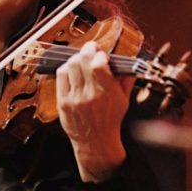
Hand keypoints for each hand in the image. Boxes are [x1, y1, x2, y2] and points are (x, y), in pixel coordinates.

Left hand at [56, 41, 132, 181]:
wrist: (95, 141)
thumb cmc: (111, 120)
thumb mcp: (124, 100)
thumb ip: (126, 79)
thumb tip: (130, 62)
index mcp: (107, 93)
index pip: (98, 65)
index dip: (99, 54)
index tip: (102, 55)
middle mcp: (89, 94)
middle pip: (82, 61)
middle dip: (88, 49)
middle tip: (92, 49)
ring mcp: (74, 98)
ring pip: (71, 65)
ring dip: (77, 58)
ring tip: (82, 59)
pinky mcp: (63, 101)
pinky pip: (61, 75)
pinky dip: (66, 67)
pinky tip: (73, 69)